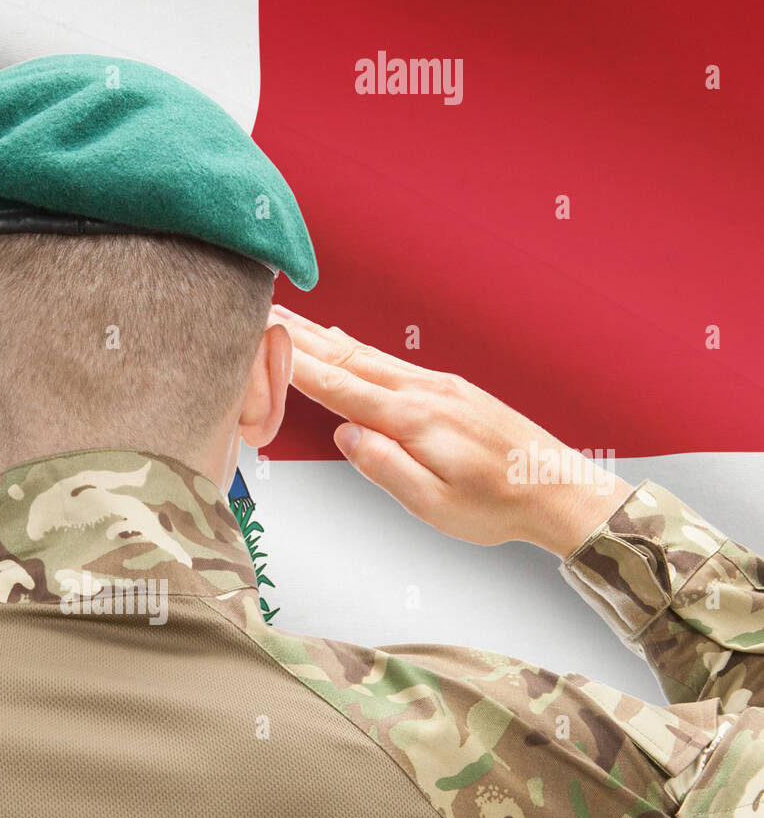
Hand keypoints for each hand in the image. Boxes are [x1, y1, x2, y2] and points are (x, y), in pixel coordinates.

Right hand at [271, 305, 633, 558]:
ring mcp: (439, 386)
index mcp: (413, 420)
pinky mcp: (451, 389)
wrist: (558, 489)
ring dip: (322, 336)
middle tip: (259, 311)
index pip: (338, 387)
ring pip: (366, 354)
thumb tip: (346, 435)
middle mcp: (423, 392)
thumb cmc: (496, 506)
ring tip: (287, 319)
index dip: (293, 365)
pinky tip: (342, 342)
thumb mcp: (433, 505)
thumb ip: (385, 468)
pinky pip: (389, 361)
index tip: (258, 340)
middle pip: (346, 358)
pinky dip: (355, 347)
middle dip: (298, 336)